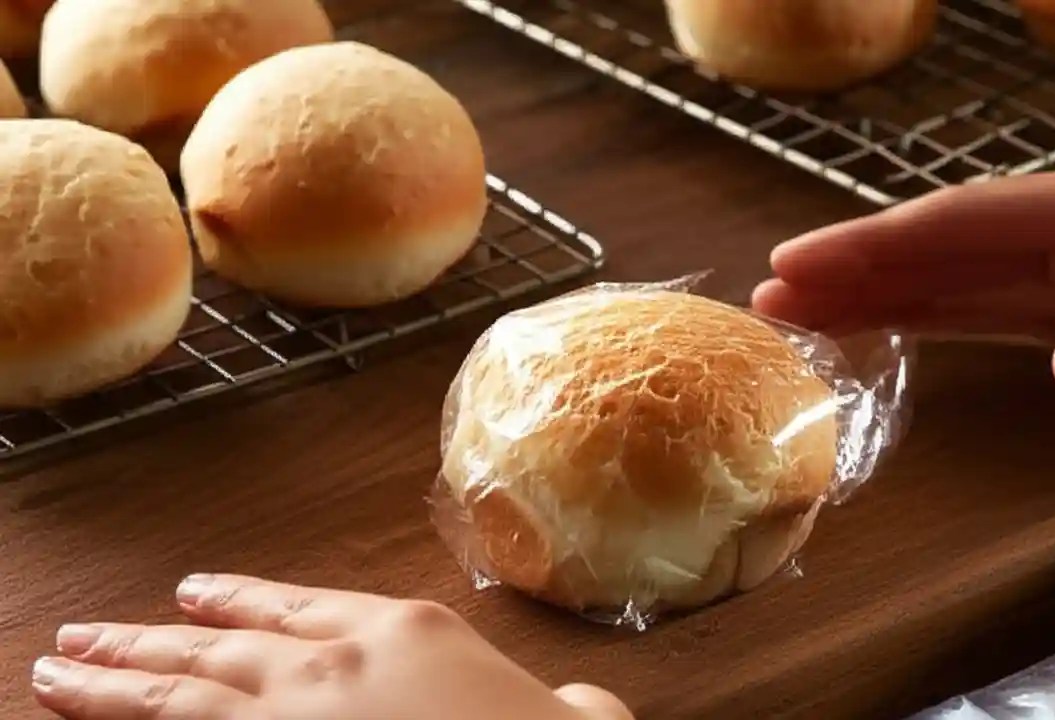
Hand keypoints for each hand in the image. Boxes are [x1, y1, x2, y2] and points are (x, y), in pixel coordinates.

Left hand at [31, 574, 631, 719]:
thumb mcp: (580, 716)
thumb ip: (568, 698)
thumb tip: (579, 702)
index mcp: (410, 631)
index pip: (305, 607)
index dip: (242, 601)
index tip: (194, 596)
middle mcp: (340, 664)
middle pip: (222, 647)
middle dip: (147, 645)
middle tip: (85, 638)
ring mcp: (297, 715)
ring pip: (182, 695)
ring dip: (111, 686)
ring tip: (55, 674)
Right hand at [753, 161, 1054, 405]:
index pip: (962, 223)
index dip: (874, 243)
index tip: (796, 263)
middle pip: (938, 247)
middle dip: (852, 268)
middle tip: (767, 298)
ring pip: (952, 279)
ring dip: (875, 294)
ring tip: (799, 316)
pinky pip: (985, 313)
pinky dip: (926, 320)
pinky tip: (881, 331)